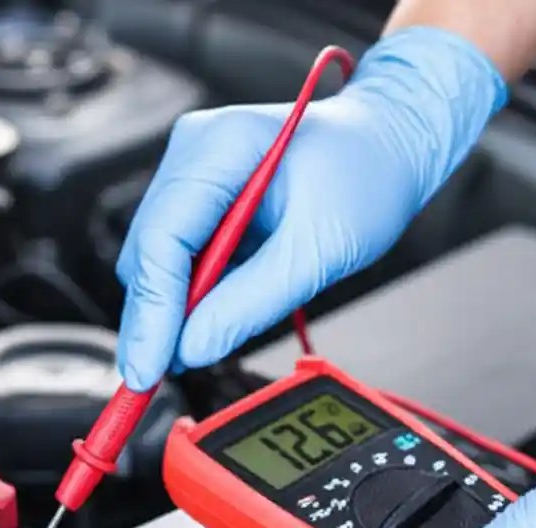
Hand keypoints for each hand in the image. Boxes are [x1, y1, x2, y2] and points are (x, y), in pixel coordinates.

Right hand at [115, 27, 506, 390]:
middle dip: (154, 316)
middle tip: (160, 374)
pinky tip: (213, 315)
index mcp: (219, 147)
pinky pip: (181, 255)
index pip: (161, 239)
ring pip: (158, 258)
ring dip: (174, 307)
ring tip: (197, 345)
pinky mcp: (204, 197)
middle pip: (148, 251)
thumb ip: (251, 302)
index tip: (146, 367)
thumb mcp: (318, 250)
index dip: (149, 312)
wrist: (390, 145)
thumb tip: (194, 347)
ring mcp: (195, 173)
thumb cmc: (368, 174)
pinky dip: (193, 293)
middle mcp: (194, 153)